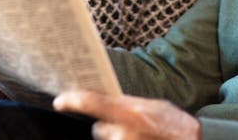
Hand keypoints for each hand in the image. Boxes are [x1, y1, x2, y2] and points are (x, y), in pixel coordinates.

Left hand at [53, 91, 200, 139]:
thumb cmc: (177, 125)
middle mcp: (123, 133)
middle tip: (131, 127)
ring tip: (142, 137)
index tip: (60, 101)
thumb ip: (129, 105)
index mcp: (129, 112)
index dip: (72, 101)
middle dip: (109, 127)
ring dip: (118, 139)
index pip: (92, 102)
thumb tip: (111, 102)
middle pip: (99, 129)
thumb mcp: (153, 106)